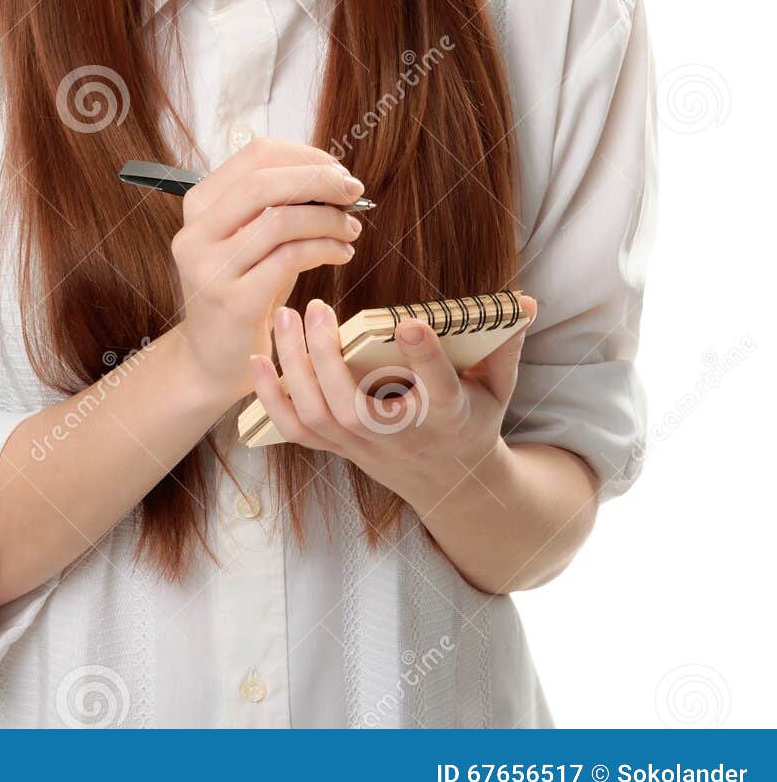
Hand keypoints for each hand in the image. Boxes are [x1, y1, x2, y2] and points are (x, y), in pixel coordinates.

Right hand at [171, 137, 366, 405]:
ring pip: (281, 219)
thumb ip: (280, 205)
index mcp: (198, 206)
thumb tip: (336, 177)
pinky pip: (290, 258)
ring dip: (328, 219)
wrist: (212, 360)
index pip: (255, 155)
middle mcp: (196, 233)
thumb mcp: (251, 240)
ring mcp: (211, 269)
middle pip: (265, 182)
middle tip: (354, 192)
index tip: (337, 171)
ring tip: (351, 229)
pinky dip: (325, 248)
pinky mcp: (234, 302)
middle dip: (320, 180)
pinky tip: (341, 253)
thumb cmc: (243, 290)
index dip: (305, 156)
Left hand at [248, 294, 537, 503]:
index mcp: (448, 417)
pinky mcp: (339, 448)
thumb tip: (525, 299)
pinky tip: (256, 360)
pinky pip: (297, 431)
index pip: (438, 389)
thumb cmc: (472, 418)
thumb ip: (506, 343)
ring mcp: (364, 446)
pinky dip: (271, 400)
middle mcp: (401, 437)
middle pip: (355, 407)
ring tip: (285, 317)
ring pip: (319, 416)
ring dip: (294, 370)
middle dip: (327, 359)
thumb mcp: (499, 386)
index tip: (408, 322)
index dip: (424, 357)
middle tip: (316, 306)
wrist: (450, 482)